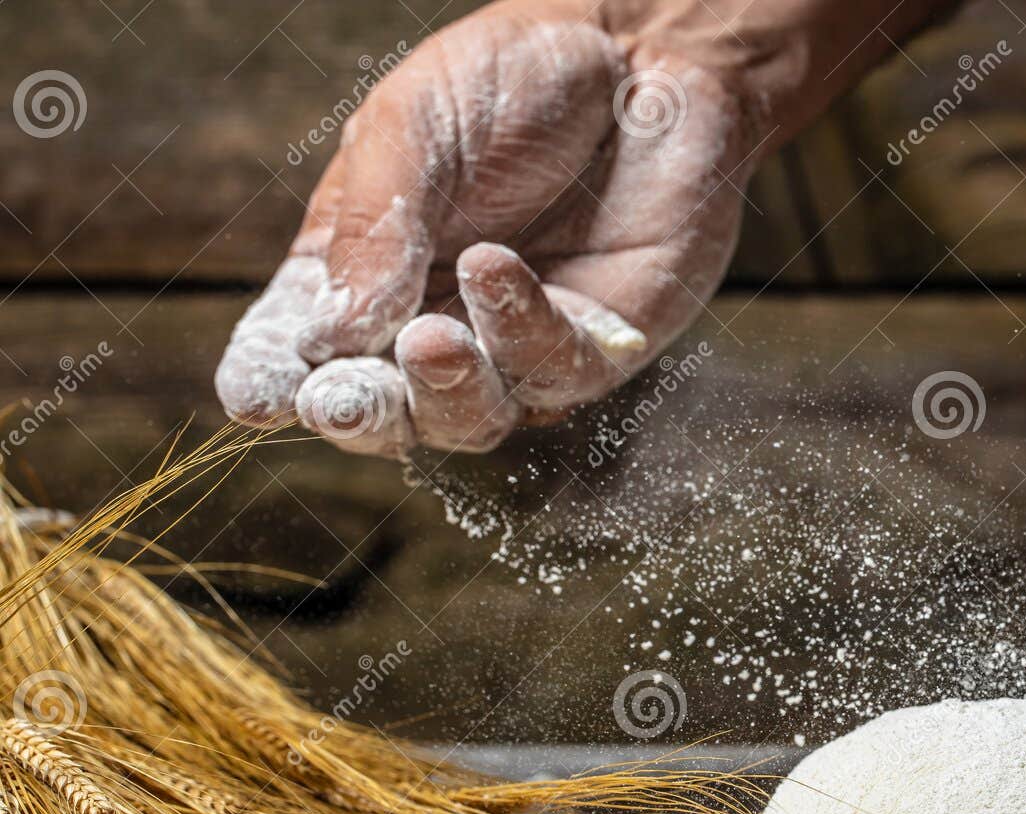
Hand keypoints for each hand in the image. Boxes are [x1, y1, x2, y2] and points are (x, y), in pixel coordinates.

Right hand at [215, 1, 752, 456]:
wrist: (640, 54)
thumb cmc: (513, 78)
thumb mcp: (414, 126)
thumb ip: (374, 227)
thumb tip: (329, 337)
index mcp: (359, 274)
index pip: (300, 352)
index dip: (274, 382)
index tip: (253, 398)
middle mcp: (428, 323)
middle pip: (383, 410)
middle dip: (359, 412)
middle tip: (341, 401)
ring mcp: (512, 348)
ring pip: (468, 417)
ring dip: (444, 389)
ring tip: (431, 338)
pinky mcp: (593, 349)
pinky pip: (550, 372)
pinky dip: (519, 331)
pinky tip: (496, 269)